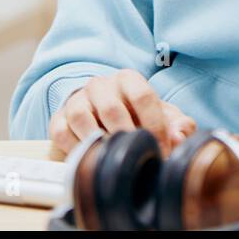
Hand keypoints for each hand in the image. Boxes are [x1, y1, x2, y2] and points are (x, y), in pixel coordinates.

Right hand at [47, 68, 197, 160]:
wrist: (104, 116)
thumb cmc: (138, 117)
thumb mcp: (163, 117)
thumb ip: (179, 126)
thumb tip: (179, 138)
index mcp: (128, 79)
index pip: (143, 96)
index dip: (155, 125)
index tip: (161, 150)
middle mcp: (100, 84)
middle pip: (111, 108)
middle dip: (126, 138)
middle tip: (136, 159)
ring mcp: (77, 100)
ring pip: (81, 116)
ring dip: (98, 141)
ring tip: (112, 159)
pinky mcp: (59, 118)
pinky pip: (61, 132)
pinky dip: (74, 149)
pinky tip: (90, 159)